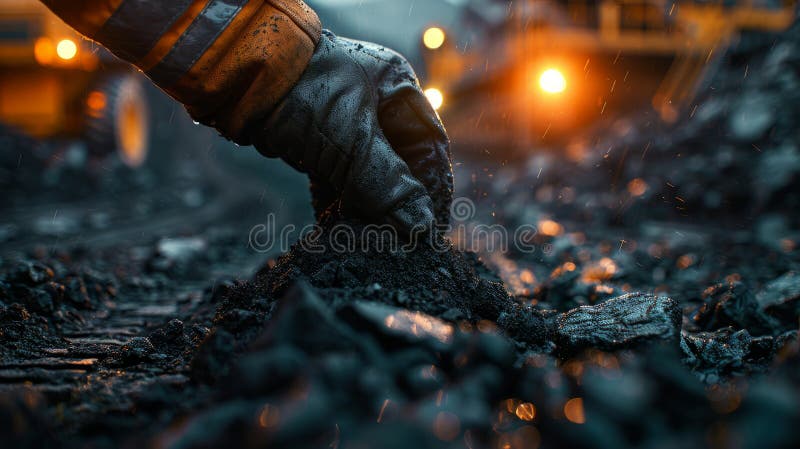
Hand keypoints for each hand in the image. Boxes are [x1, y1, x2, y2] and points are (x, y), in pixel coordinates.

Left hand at [248, 31, 453, 233]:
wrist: (240, 80)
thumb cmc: (306, 94)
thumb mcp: (353, 141)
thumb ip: (387, 183)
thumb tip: (419, 225)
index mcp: (398, 89)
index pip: (428, 145)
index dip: (431, 186)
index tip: (429, 225)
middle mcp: (378, 102)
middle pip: (399, 161)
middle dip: (395, 200)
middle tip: (397, 238)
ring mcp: (348, 119)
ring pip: (368, 171)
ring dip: (366, 204)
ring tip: (365, 236)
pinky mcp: (320, 137)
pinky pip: (340, 173)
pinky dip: (339, 198)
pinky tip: (336, 223)